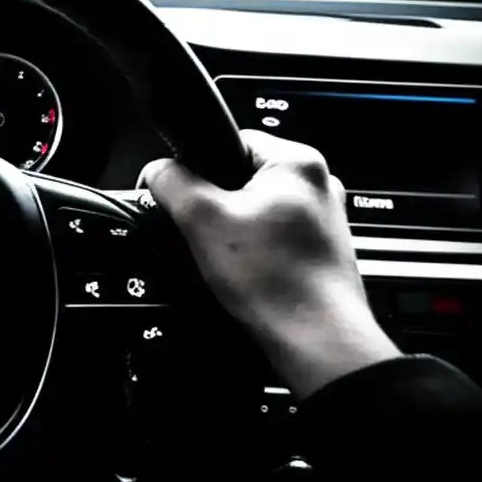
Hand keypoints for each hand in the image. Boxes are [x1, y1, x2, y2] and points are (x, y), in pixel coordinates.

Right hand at [141, 129, 398, 396]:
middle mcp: (319, 183)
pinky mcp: (321, 249)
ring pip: (256, 209)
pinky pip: (273, 236)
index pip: (230, 139)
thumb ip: (173, 183)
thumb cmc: (275, 280)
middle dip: (215, 203)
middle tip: (201, 232)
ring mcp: (324, 219)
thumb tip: (157, 169)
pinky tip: (246, 272)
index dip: (196, 166)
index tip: (180, 194)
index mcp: (297, 161)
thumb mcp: (203, 221)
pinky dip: (254, 250)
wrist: (317, 342)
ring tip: (226, 257)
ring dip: (233, 229)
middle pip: (242, 177)